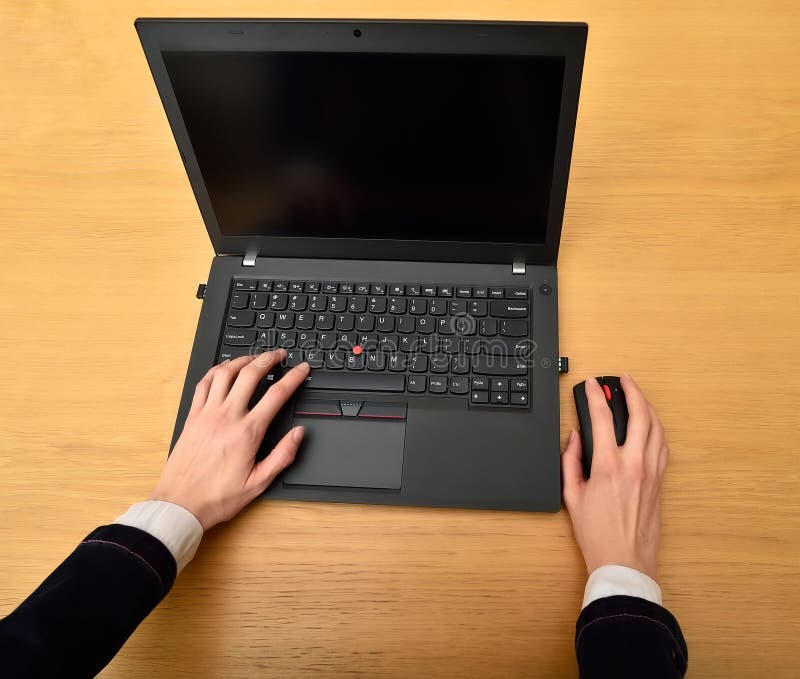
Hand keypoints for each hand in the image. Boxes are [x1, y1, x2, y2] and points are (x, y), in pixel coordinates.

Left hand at [151, 350, 308, 529]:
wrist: (180, 504)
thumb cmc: (218, 497)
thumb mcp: (259, 483)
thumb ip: (282, 456)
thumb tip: (298, 434)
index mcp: (247, 433)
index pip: (277, 395)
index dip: (293, 377)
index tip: (302, 369)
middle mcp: (227, 417)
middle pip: (251, 374)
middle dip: (268, 359)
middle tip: (279, 354)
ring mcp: (207, 414)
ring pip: (225, 373)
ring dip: (243, 360)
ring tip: (254, 357)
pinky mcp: (192, 416)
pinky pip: (204, 384)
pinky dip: (216, 371)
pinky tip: (224, 369)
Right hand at [561, 374, 668, 579]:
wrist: (623, 562)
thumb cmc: (596, 533)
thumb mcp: (571, 495)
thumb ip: (570, 461)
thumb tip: (575, 438)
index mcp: (608, 466)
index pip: (603, 418)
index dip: (595, 396)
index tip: (591, 385)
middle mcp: (634, 464)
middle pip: (640, 415)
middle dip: (632, 391)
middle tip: (622, 380)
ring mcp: (652, 473)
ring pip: (657, 428)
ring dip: (648, 407)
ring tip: (637, 396)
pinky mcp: (661, 483)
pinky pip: (662, 447)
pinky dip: (656, 429)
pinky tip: (650, 425)